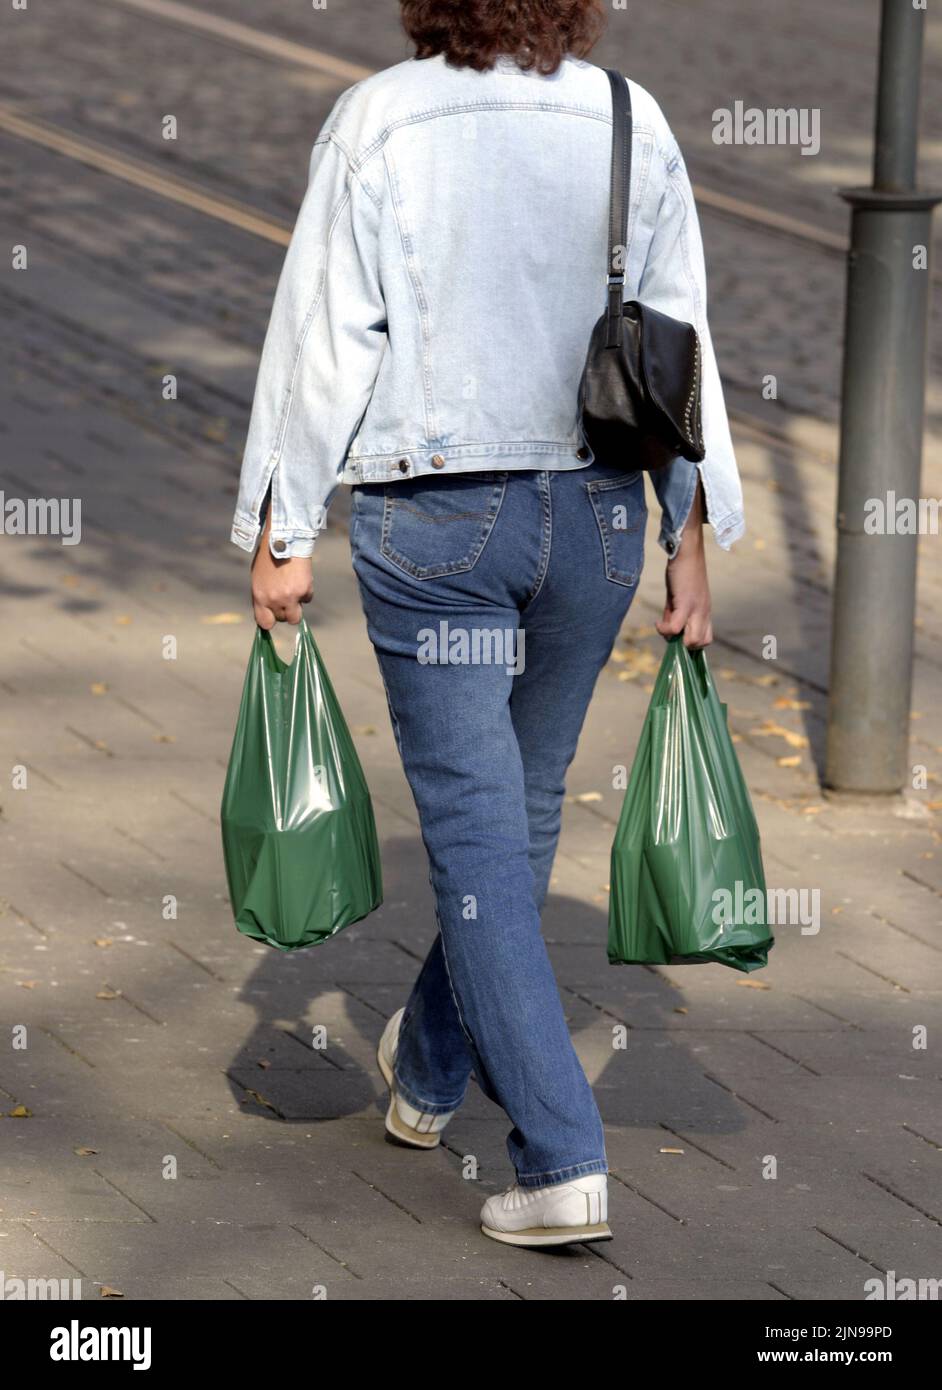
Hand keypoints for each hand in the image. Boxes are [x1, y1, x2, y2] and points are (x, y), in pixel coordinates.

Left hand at [251, 510, 313, 628]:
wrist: (285, 540)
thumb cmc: (268, 557)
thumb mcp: (258, 578)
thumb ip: (263, 595)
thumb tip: (269, 609)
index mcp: (260, 597)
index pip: (264, 623)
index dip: (269, 621)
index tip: (272, 617)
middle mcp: (275, 600)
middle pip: (283, 619)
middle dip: (284, 611)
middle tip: (285, 598)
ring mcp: (291, 597)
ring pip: (296, 616)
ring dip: (296, 607)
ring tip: (294, 592)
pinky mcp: (305, 590)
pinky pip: (307, 599)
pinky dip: (305, 592)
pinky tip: (301, 579)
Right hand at [655, 480, 713, 648]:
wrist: (687, 550)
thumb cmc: (683, 571)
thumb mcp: (680, 596)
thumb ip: (675, 613)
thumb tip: (668, 630)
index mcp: (705, 611)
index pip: (705, 638)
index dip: (690, 641)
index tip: (676, 634)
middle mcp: (704, 612)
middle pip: (702, 643)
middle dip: (684, 645)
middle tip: (670, 632)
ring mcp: (697, 609)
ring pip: (692, 640)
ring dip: (675, 639)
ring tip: (664, 626)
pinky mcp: (686, 603)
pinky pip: (675, 628)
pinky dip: (664, 629)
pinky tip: (658, 622)